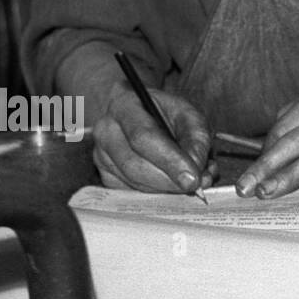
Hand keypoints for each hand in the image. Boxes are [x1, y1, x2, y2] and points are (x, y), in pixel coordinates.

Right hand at [93, 85, 212, 193]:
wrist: (148, 116)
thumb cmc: (168, 113)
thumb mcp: (189, 115)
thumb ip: (197, 139)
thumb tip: (196, 169)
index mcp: (124, 105)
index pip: (143, 136)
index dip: (170, 160)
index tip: (192, 178)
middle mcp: (106, 130)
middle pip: (135, 165)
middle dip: (169, 180)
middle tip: (196, 185)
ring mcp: (101, 155)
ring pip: (134, 182)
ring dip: (167, 188)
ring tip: (194, 181)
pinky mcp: (105, 175)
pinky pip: (132, 191)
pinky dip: (159, 192)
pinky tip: (176, 184)